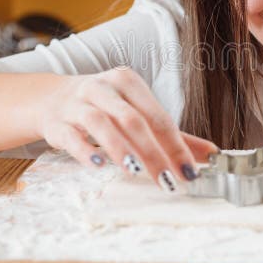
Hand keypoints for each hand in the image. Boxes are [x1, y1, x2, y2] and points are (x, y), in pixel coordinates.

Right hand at [36, 68, 218, 191]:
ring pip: (100, 123)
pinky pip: (72, 136)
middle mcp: (103, 88)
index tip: (189, 172)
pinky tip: (99, 165)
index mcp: (128, 82)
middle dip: (153, 152)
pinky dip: (86, 150)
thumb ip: (172, 135)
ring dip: (120, 148)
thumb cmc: (104, 107)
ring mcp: (77, 103)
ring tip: (135, 171)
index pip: (157, 116)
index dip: (175, 145)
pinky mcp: (57, 122)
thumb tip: (211, 155)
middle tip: (168, 181)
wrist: (51, 99)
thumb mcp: (137, 112)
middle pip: (133, 120)